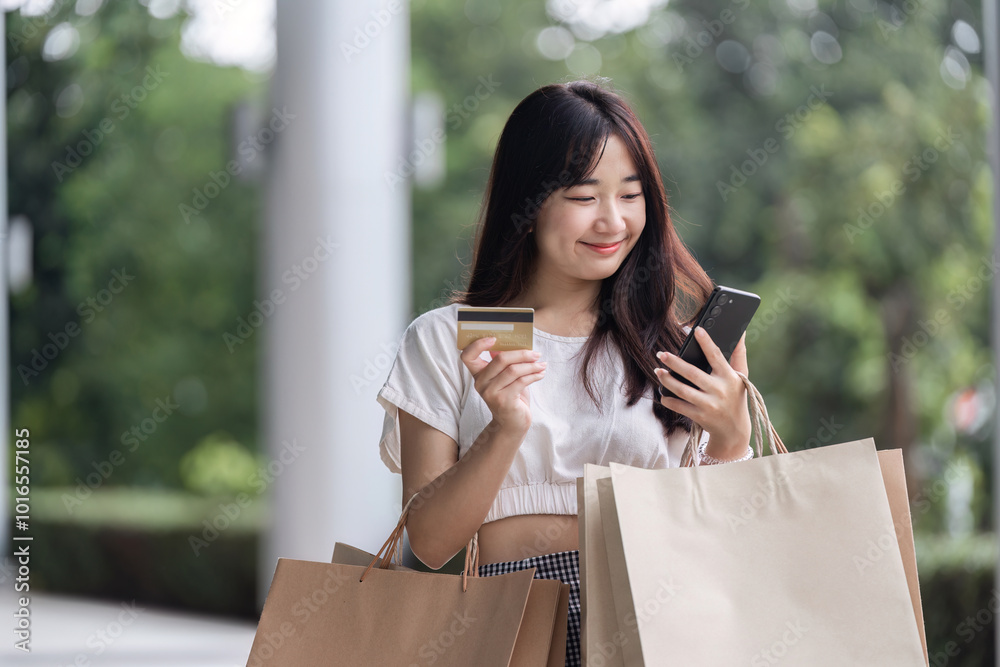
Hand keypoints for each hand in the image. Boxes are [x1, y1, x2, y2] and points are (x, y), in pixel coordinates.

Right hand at [459, 337, 545, 432]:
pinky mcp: (504, 401)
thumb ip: (505, 361)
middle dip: (521, 353)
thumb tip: (515, 341)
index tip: (494, 338)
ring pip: (513, 370)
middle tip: (535, 353)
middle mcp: (481, 383)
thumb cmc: (510, 396)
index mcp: (478, 374)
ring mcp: (491, 393)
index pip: (467, 356)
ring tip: (542, 364)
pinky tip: (541, 373)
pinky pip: (521, 381)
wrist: (512, 423)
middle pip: (500, 359)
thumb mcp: (505, 377)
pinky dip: (534, 375)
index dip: (477, 344)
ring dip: (531, 365)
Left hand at [655, 327, 751, 457]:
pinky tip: (662, 392)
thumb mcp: (741, 376)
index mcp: (730, 377)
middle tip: (661, 354)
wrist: (734, 430)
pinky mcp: (700, 416)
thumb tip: (740, 332)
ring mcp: (709, 405)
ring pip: (682, 390)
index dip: (706, 343)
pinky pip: (679, 406)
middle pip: (692, 373)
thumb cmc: (736, 396)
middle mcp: (719, 390)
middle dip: (674, 362)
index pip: (716, 356)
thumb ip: (739, 354)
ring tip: (658, 371)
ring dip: (667, 380)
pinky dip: (668, 399)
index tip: (696, 330)